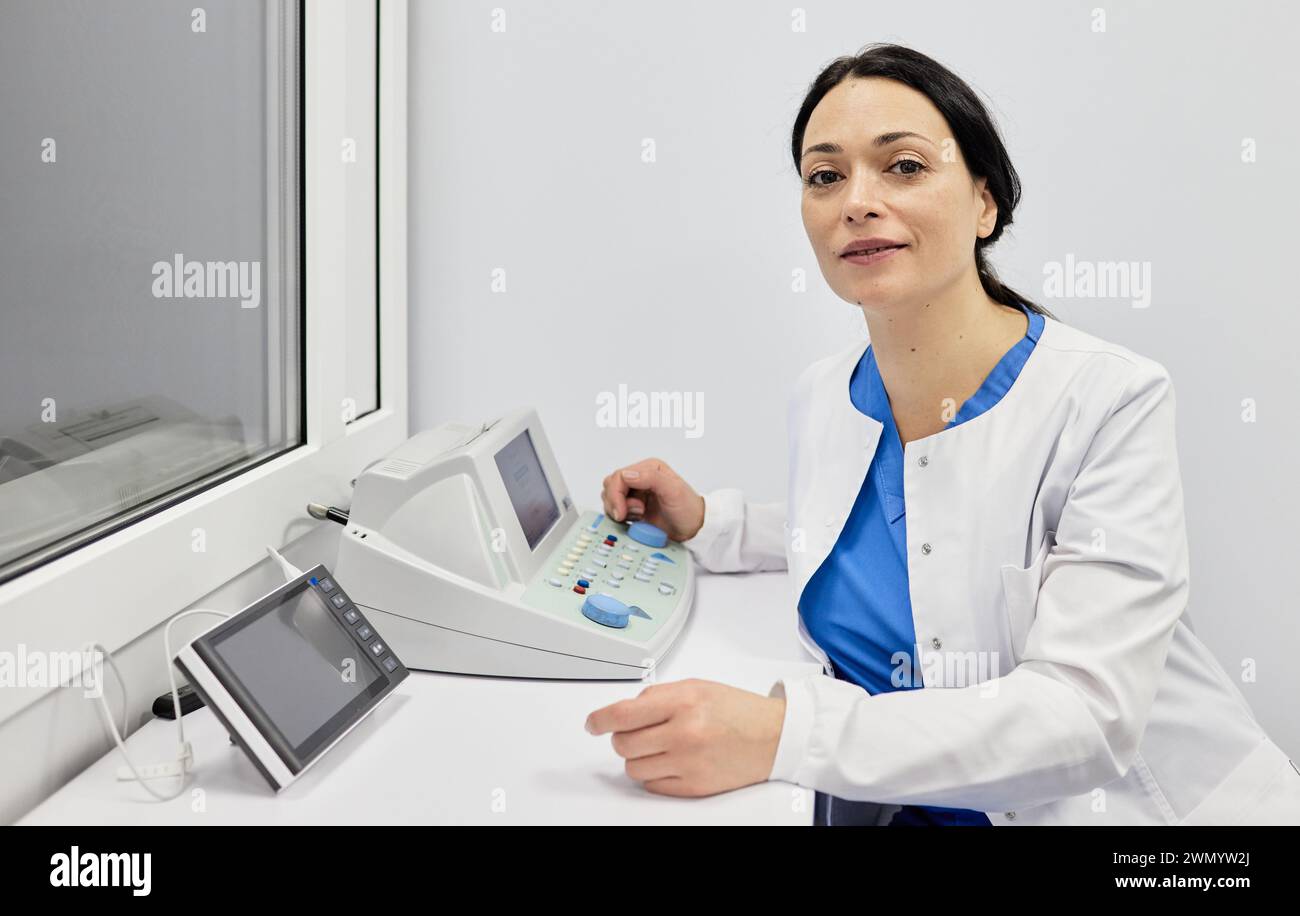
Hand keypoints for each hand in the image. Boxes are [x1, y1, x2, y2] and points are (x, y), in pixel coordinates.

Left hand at [585, 679, 786, 796]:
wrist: (774, 737)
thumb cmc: (737, 710)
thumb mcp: (695, 687)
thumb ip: (657, 696)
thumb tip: (622, 712)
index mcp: (684, 702)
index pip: (623, 714)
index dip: (600, 720)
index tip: (593, 723)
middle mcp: (685, 733)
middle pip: (623, 744)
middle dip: (622, 737)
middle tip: (634, 732)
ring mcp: (688, 763)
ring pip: (633, 768)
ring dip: (637, 757)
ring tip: (657, 746)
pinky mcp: (694, 787)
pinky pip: (652, 785)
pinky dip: (653, 774)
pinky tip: (669, 761)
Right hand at [600, 457, 705, 541]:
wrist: (693, 529)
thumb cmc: (688, 509)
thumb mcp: (674, 491)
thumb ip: (651, 478)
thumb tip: (627, 474)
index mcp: (649, 469)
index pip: (619, 476)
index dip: (616, 495)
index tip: (622, 512)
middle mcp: (640, 478)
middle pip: (611, 485)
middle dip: (616, 502)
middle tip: (632, 515)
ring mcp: (635, 493)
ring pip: (610, 497)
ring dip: (619, 510)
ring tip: (638, 516)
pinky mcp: (633, 507)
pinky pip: (614, 509)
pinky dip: (619, 517)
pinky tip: (634, 520)